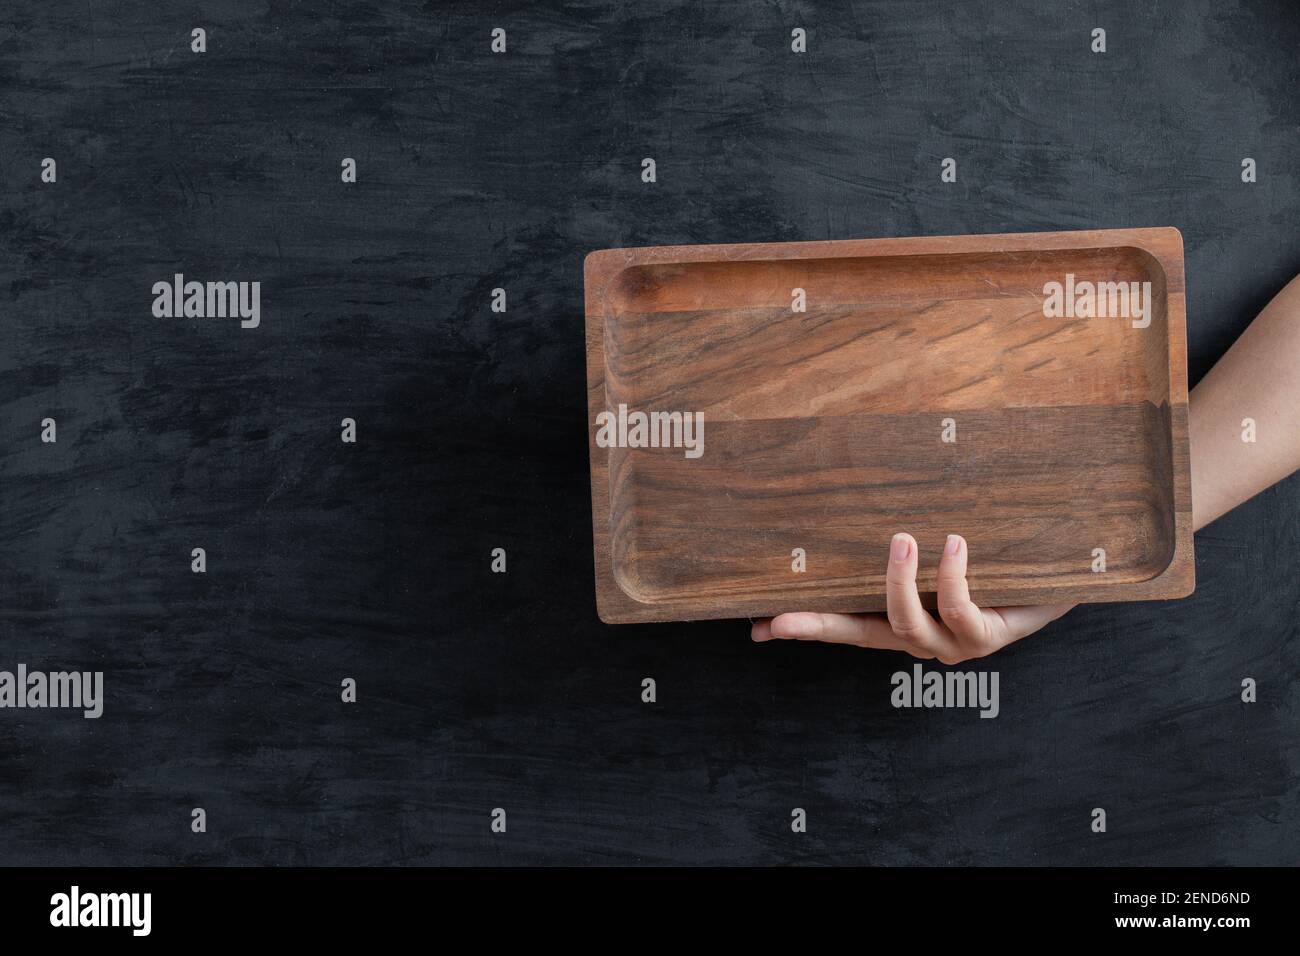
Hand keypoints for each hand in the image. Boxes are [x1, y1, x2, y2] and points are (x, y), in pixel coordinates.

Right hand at [751, 533, 1072, 662]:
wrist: (1064, 570)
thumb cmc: (996, 549)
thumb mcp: (943, 536)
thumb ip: (906, 520)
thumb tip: (864, 475)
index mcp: (902, 618)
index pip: (841, 624)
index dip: (802, 625)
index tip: (758, 626)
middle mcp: (922, 638)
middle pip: (858, 636)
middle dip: (818, 628)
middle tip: (782, 617)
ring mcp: (953, 644)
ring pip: (906, 625)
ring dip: (898, 582)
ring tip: (903, 537)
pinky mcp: (988, 637)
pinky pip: (958, 609)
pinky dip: (952, 575)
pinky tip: (955, 542)